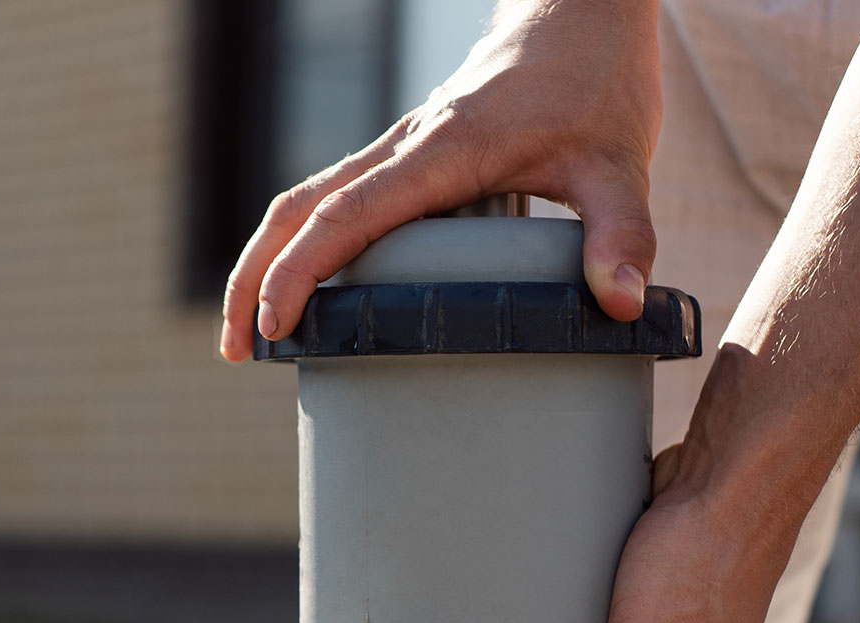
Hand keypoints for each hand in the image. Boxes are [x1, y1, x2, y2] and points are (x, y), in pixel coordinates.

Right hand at [220, 0, 662, 361]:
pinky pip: (339, 199)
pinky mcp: (411, 157)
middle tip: (237, 351)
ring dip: (268, 260)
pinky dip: (307, 244)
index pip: (350, 214)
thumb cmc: (598, 81)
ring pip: (308, 199)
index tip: (275, 329)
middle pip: (299, 206)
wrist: (580, 10)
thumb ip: (622, 233)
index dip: (303, 272)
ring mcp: (403, 150)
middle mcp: (408, 147)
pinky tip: (314, 290)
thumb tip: (618, 305)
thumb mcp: (622, 162)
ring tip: (254, 332)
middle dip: (255, 277)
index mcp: (445, 150)